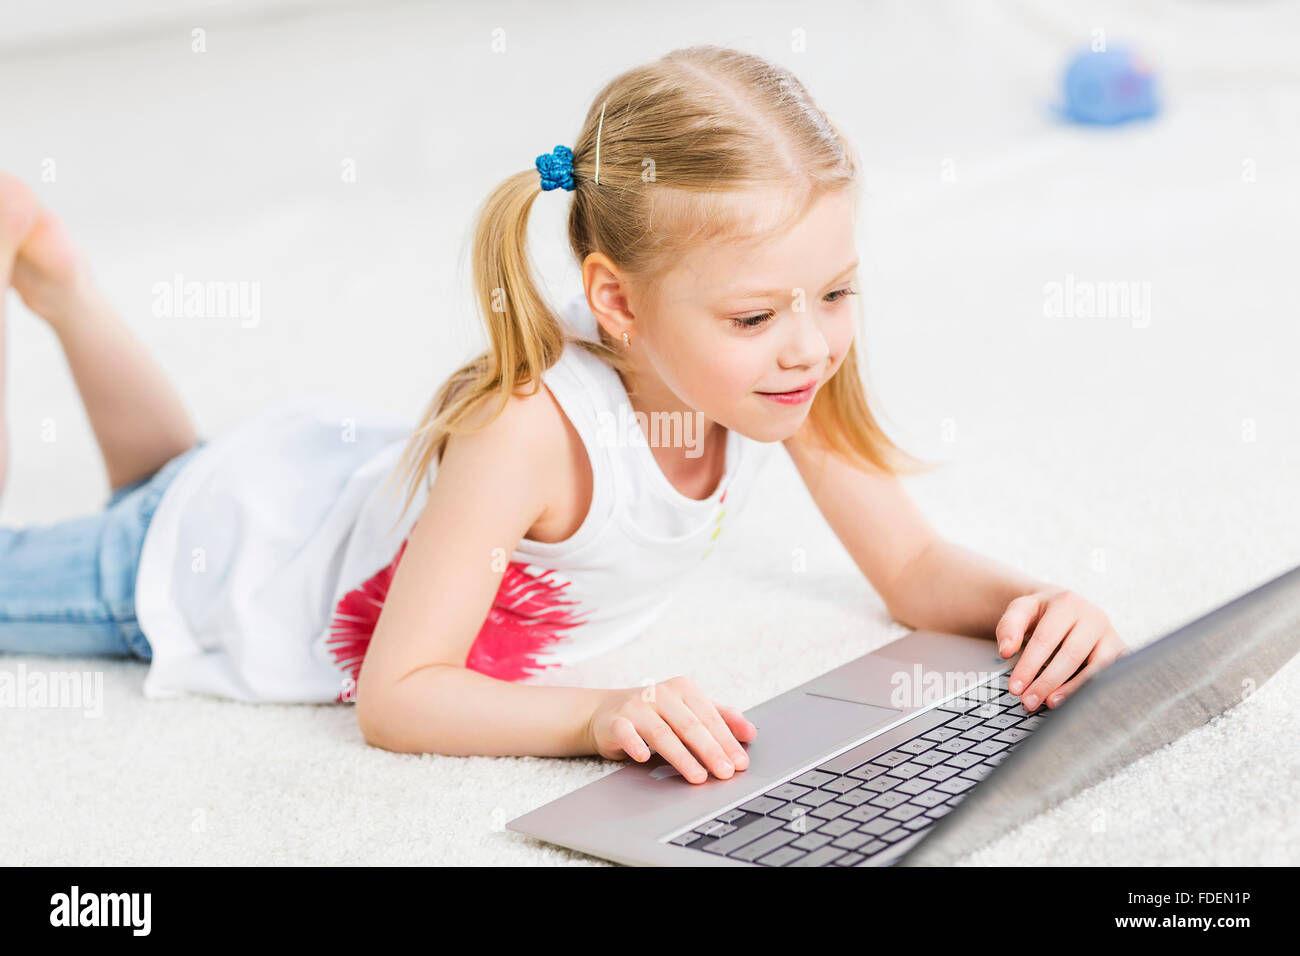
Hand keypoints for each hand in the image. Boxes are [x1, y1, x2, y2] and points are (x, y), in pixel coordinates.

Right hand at [585, 676, 755, 783]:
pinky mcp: (615, 721)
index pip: (710, 717)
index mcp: (683, 689)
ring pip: (662, 732)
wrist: (607, 712)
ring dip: (682, 756)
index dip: (726, 741)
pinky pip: (625, 732)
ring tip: (698, 776)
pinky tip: (643, 756)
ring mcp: (636, 706)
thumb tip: (751, 732)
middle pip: (690, 725)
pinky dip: (634, 743)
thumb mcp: (690, 711)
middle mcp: (660, 694)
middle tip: (726, 773)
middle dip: (710, 751)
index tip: (740, 763)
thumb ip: (720, 718)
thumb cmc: (656, 713)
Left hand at [995, 588, 1129, 711]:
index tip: (1014, 688)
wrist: (1066, 605)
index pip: (1046, 639)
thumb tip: (1006, 651)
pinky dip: (1094, 690)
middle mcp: (1094, 617)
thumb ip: (1009, 626)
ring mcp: (1110, 634)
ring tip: (1051, 703)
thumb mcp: (1021, 610)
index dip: (1029, 666)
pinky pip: (1111, 675)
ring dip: (1073, 689)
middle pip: (1071, 655)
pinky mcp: (1121, 651)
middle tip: (1028, 701)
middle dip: (1047, 682)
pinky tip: (1076, 702)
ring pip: (1097, 667)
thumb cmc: (1043, 612)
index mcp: (1067, 603)